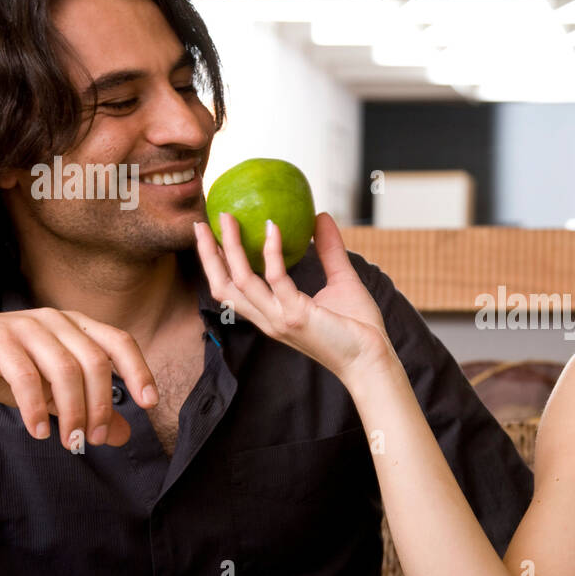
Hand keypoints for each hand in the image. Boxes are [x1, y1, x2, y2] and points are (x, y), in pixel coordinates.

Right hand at [0, 308, 158, 446]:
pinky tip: (40, 432)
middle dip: (101, 405)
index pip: (119, 342)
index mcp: (76, 325)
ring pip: (65, 370)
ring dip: (73, 412)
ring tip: (72, 443)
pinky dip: (36, 409)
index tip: (150, 404)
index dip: (139, 370)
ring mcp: (26, 326)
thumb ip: (88, 408)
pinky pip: (26, 376)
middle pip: (96, 362)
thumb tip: (123, 435)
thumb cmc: (7, 371)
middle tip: (96, 439)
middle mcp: (56, 320)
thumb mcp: (54, 393)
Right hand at [193, 211, 394, 383]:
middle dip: (207, 254)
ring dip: (229, 247)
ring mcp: (280, 319)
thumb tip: (321, 216)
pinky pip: (276, 278)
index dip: (216, 263)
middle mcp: (269, 319)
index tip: (209, 235)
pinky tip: (273, 227)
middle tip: (201, 223)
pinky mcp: (296, 316)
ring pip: (239, 281)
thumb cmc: (359, 328)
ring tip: (227, 217)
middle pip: (223, 286)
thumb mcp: (342, 280)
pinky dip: (271, 251)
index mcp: (273, 314)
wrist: (373, 359)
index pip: (232, 289)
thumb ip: (329, 250)